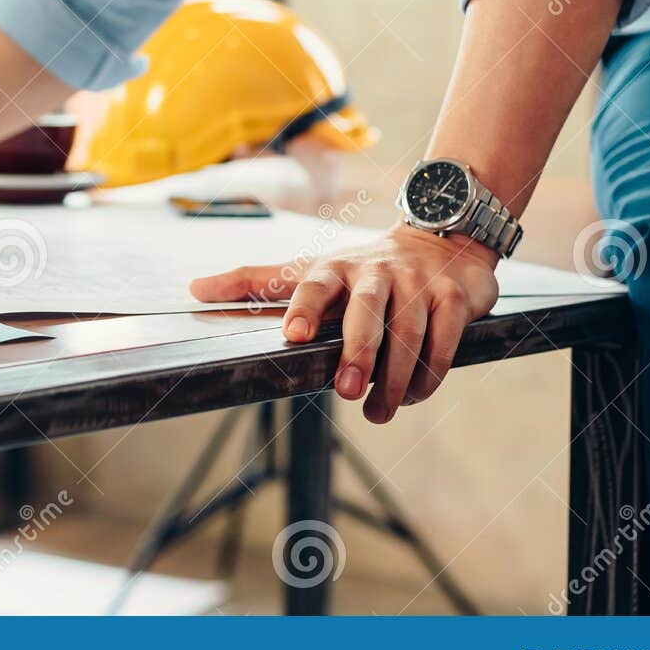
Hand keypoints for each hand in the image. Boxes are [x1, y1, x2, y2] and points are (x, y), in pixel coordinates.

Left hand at [190, 224, 499, 423]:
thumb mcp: (311, 269)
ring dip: (396, 378)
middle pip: (366, 311)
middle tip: (348, 391)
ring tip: (379, 412)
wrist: (441, 238)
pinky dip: (431, 371)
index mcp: (335, 267)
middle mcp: (376, 271)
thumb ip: (257, 282)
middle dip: (358, 352)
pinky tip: (414, 394)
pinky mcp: (454, 296)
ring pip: (409, 331)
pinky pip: (445, 338)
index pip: (313, 284)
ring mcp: (418, 282)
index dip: (303, 307)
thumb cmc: (363, 269)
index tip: (293, 335)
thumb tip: (194, 288)